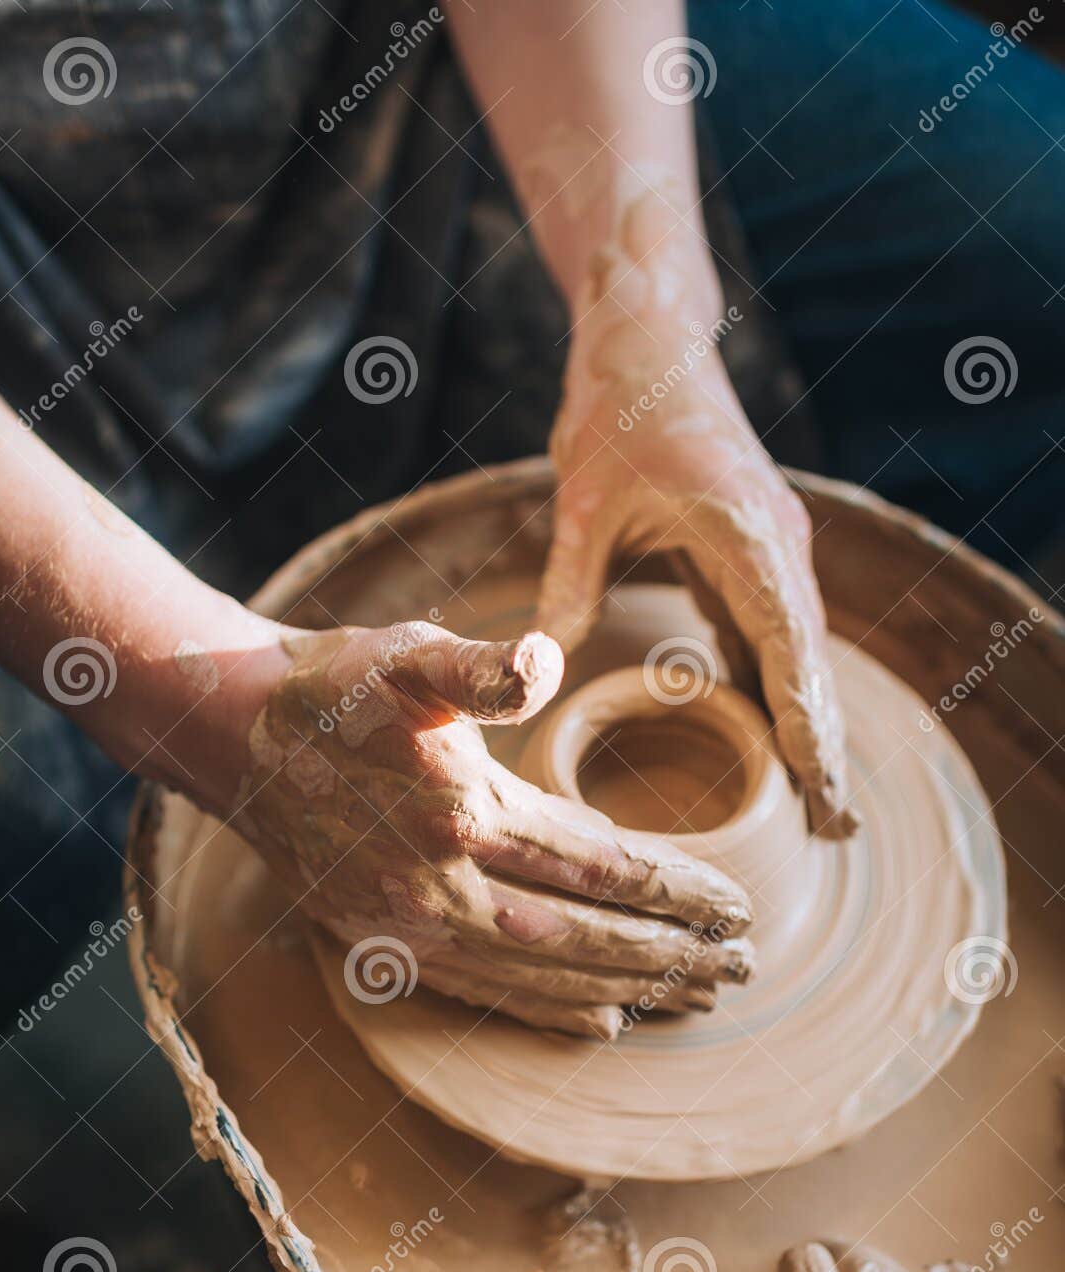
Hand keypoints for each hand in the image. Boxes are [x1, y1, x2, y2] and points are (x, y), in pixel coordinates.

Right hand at [231, 620, 753, 1037]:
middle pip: (583, 933)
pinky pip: (485, 993)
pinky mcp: (386, 947)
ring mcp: (410, 927)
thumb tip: (541, 659)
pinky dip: (551, 1011)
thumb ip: (482, 665)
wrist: (238, 736)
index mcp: (461, 810)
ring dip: (627, 989)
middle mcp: (439, 885)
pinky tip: (604, 1020)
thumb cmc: (338, 686)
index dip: (675, 890)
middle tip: (744, 968)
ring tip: (696, 999)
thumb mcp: (410, 653)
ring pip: (541, 972)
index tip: (738, 907)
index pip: (598, 864)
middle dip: (671, 954)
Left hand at [542, 207, 855, 838]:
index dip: (806, 718)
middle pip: (810, 663)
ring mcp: (772, 551)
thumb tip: (539, 669)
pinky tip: (778, 742)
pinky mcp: (753, 554)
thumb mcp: (581, 506)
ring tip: (821, 805)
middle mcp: (776, 546)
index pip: (787, 643)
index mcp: (745, 533)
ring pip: (799, 654)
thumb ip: (568, 589)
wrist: (647, 334)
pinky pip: (773, 634)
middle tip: (839, 829)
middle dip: (825, 746)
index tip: (820, 782)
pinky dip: (781, 689)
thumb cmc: (615, 408)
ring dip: (811, 725)